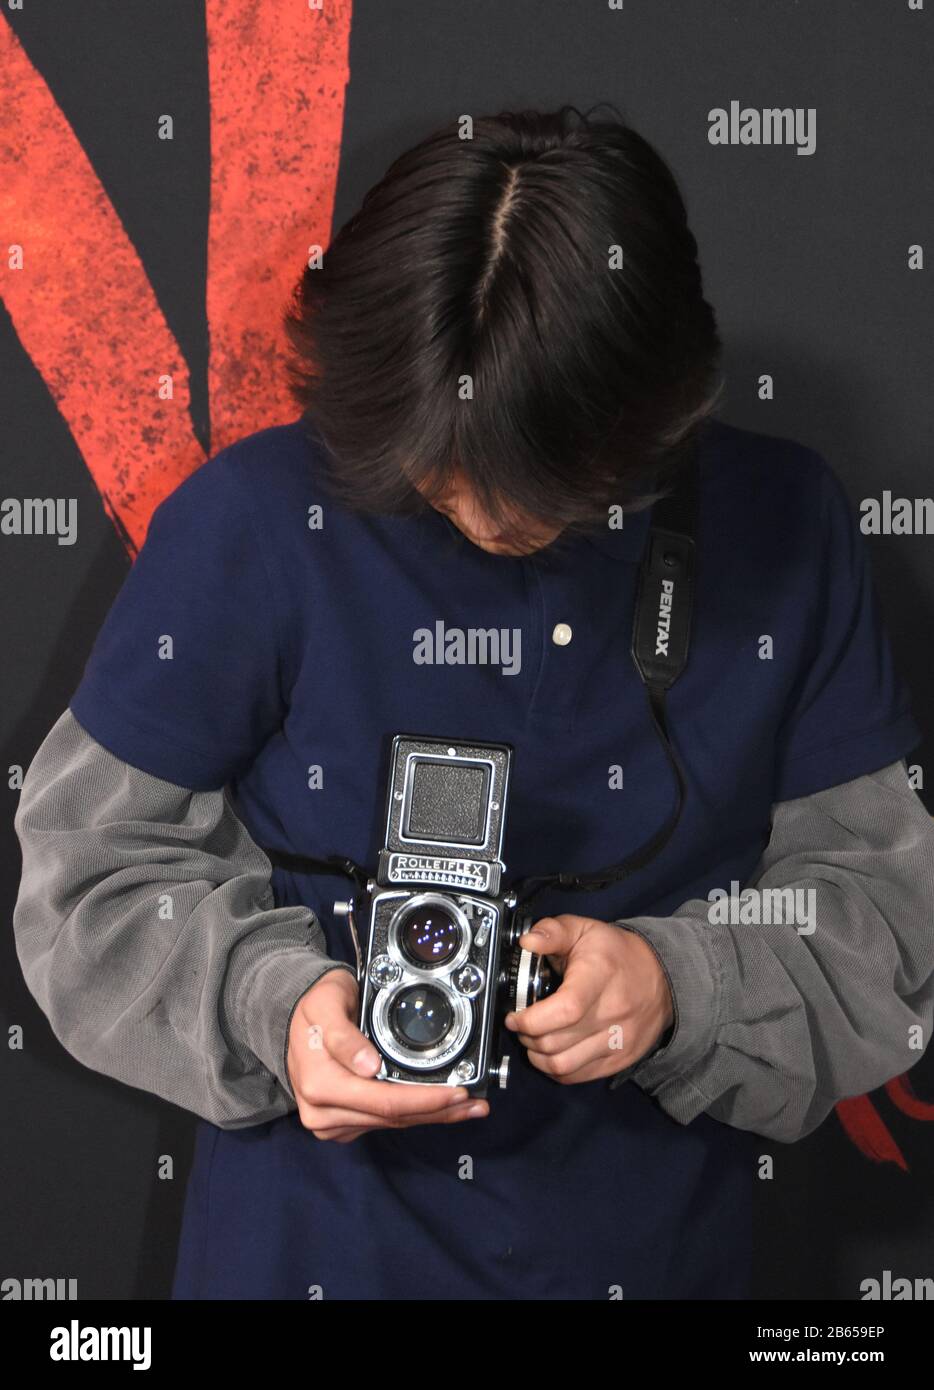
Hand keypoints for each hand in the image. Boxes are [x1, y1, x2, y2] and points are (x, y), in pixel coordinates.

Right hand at [286, 968, 488, 1141]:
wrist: (293, 1016)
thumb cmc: (314, 1005)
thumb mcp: (325, 1004)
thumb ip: (344, 1035)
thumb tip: (368, 1067)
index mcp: (319, 1085)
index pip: (383, 1101)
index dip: (425, 1100)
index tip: (458, 1092)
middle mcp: (322, 1112)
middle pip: (392, 1117)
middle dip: (438, 1111)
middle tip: (476, 1104)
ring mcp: (330, 1122)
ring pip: (391, 1124)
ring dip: (432, 1116)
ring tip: (468, 1107)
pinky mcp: (341, 1123)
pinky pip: (383, 1122)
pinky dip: (414, 1114)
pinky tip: (440, 1107)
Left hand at [504, 914, 673, 1083]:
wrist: (663, 977)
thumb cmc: (616, 953)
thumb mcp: (584, 930)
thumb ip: (552, 931)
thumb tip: (527, 942)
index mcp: (599, 977)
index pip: (565, 1010)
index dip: (532, 1019)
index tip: (515, 1016)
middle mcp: (612, 1013)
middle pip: (556, 1042)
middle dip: (527, 1035)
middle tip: (521, 1024)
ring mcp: (618, 1040)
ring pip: (563, 1065)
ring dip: (538, 1056)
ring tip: (533, 1039)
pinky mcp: (620, 1059)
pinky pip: (578, 1076)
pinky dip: (556, 1069)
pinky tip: (551, 1053)